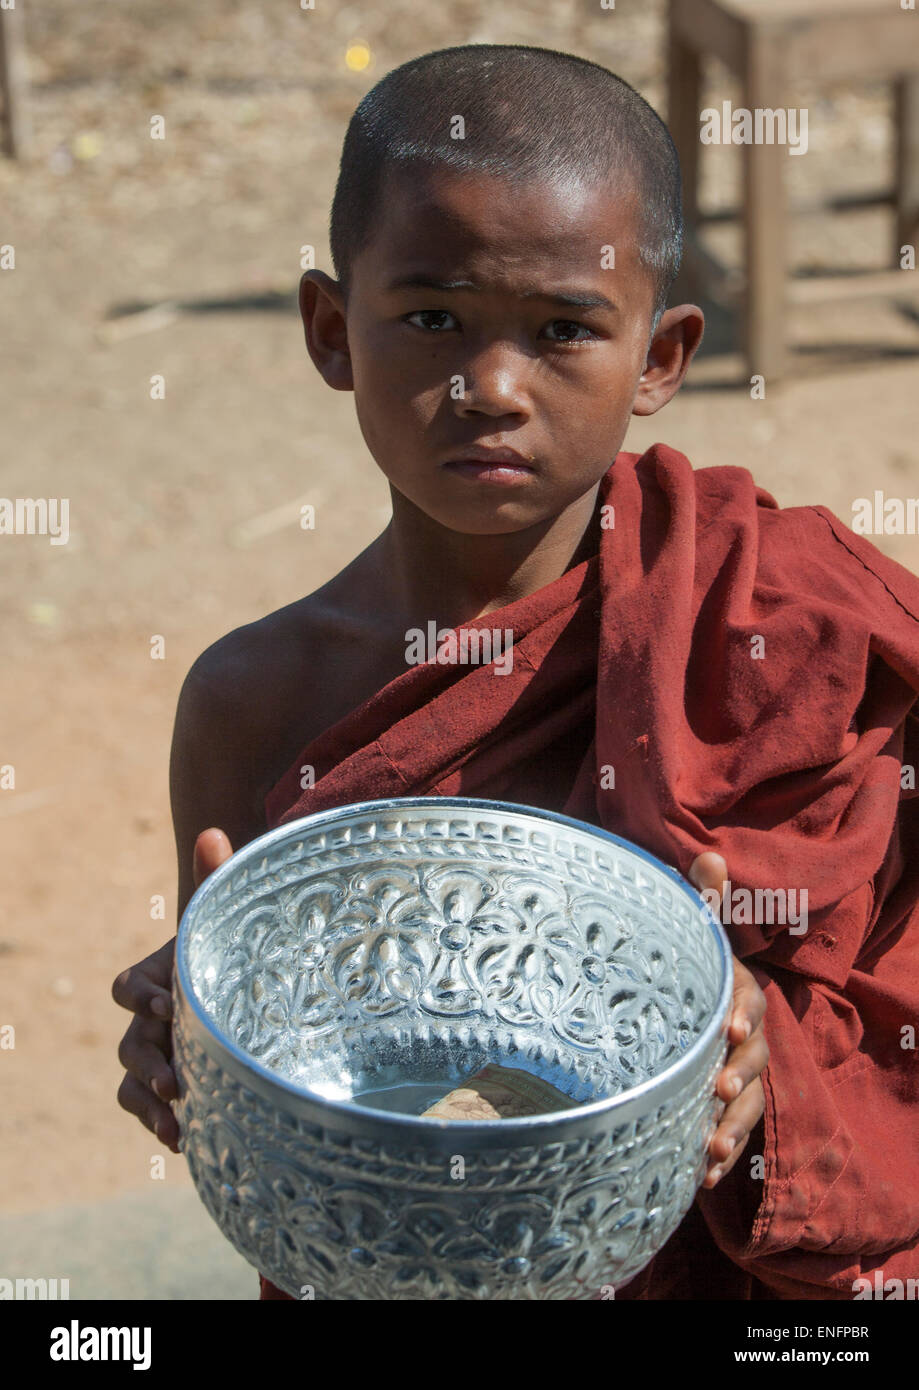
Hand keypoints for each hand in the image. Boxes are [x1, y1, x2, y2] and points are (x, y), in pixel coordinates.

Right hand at [113, 828, 233, 1153]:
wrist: (247, 980)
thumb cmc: (231, 944)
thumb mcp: (224, 915)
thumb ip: (215, 876)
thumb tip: (213, 832)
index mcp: (155, 977)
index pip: (126, 988)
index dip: (141, 996)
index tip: (168, 1004)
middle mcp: (149, 1021)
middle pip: (128, 1044)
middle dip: (147, 1063)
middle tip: (176, 1080)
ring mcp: (159, 1055)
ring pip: (132, 1083)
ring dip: (150, 1105)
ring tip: (177, 1124)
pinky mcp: (177, 1085)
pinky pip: (151, 1109)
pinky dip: (162, 1124)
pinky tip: (185, 1141)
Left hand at [688, 852, 767, 1188]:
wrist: (682, 1012)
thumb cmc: (688, 970)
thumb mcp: (692, 936)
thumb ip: (701, 902)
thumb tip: (709, 854)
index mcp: (736, 994)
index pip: (747, 1001)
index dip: (741, 1013)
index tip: (727, 1029)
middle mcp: (744, 1037)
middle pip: (752, 1059)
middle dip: (739, 1076)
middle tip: (718, 1091)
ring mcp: (735, 1075)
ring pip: (744, 1105)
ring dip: (730, 1127)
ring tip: (710, 1149)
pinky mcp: (719, 1107)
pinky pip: (727, 1133)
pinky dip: (716, 1154)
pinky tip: (698, 1176)